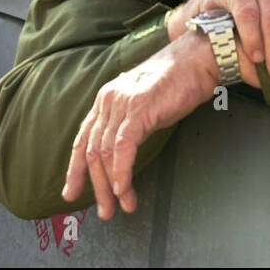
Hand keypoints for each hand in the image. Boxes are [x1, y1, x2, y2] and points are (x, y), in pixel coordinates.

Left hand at [62, 29, 218, 219]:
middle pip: (91, 150)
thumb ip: (129, 122)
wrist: (197, 59)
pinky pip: (123, 148)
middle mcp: (108, 100)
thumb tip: (123, 153)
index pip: (83, 138)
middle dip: (95, 186)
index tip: (72, 192)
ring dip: (112, 186)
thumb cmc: (177, 81)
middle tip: (103, 211)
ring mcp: (122, 103)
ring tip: (120, 206)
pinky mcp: (139, 109)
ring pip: (105, 153)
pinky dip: (121, 172)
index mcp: (106, 98)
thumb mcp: (144, 102)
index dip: (76, 169)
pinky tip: (124, 189)